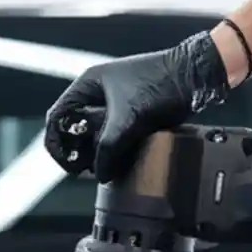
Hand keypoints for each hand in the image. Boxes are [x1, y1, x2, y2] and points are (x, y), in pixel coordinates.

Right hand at [44, 31, 228, 182]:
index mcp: (88, 84)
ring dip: (94, 153)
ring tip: (102, 167)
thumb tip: (100, 173)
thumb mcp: (128, 116)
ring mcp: (114, 105)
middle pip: (73, 128)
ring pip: (93, 135)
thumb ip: (108, 146)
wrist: (195, 78)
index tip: (67, 162)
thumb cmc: (161, 82)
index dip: (57, 142)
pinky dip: (111, 151)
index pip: (57, 116)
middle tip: (84, 168)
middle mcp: (97, 94)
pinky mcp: (130, 115)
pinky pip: (112, 138)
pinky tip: (116, 162)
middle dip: (76, 150)